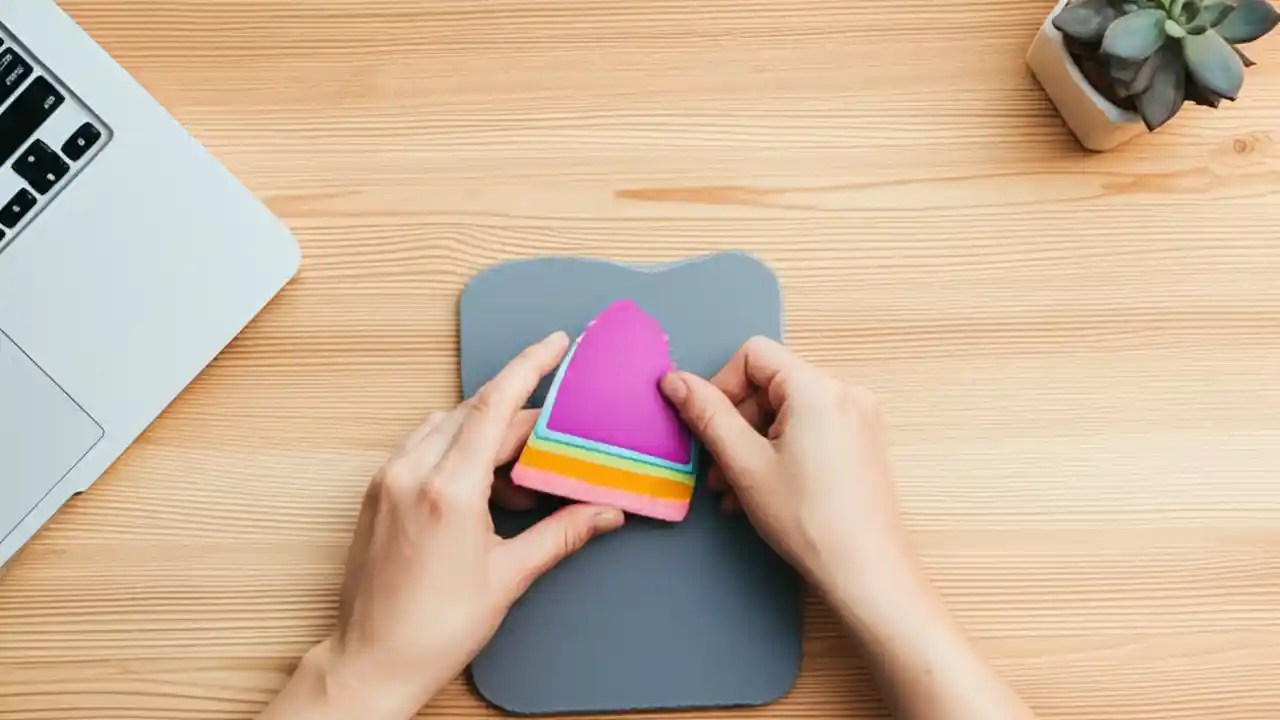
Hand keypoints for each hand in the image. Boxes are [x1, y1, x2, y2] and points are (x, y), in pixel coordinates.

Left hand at [260, 332, 624, 719]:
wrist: (372, 661)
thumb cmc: (433, 628)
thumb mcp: (509, 576)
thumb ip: (562, 532)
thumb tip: (605, 511)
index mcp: (448, 489)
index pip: (496, 406)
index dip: (530, 367)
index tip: (556, 344)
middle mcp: (412, 472)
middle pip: (477, 414)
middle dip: (521, 416)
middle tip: (559, 434)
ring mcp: (388, 479)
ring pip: (448, 426)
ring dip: (487, 434)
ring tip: (521, 474)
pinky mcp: (377, 492)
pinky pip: (424, 446)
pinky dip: (458, 450)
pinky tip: (484, 485)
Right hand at [660, 336, 912, 608]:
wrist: (867, 571)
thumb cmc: (809, 520)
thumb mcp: (744, 464)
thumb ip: (707, 415)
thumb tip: (674, 380)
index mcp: (817, 388)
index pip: (754, 355)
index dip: (721, 385)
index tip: (706, 426)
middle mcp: (845, 393)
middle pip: (771, 384)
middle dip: (736, 423)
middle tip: (715, 468)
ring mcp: (859, 418)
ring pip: (788, 412)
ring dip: (753, 443)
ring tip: (733, 489)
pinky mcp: (862, 443)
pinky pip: (810, 430)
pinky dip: (780, 451)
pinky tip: (762, 490)